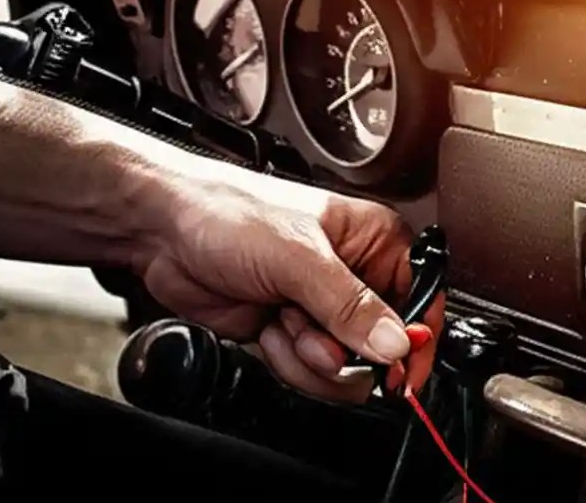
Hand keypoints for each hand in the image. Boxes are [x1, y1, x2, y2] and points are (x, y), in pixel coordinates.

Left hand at [131, 161, 444, 399]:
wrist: (164, 233)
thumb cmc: (229, 213)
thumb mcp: (299, 257)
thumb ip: (350, 306)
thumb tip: (396, 342)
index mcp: (375, 243)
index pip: (422, 300)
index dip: (414, 339)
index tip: (400, 370)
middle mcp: (356, 276)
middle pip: (383, 346)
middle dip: (345, 350)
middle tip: (313, 329)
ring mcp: (322, 309)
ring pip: (347, 367)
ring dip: (309, 356)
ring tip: (283, 319)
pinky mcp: (292, 333)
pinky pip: (311, 372)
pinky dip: (287, 361)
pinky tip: (268, 328)